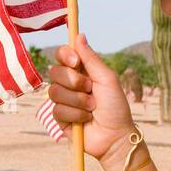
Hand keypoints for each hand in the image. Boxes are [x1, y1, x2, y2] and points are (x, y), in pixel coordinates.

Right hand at [46, 34, 135, 170]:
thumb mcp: (106, 79)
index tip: (75, 61)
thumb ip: (91, 58)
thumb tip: (79, 35)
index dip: (65, 56)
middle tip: (90, 89)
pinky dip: (75, 114)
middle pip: (54, 72)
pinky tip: (85, 119)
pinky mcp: (59, 118)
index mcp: (81, 71)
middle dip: (74, 81)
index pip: (62, 55)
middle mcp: (70, 84)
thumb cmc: (116, 106)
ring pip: (55, 92)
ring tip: (92, 108)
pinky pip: (57, 110)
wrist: (115, 135)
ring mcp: (63, 101)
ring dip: (77, 101)